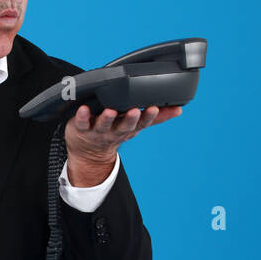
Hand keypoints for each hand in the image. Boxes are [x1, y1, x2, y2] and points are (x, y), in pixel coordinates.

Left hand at [64, 103, 182, 185]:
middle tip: (136, 110)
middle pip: (124, 126)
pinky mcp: (81, 128)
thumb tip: (179, 109)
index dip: (148, 117)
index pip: (141, 123)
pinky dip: (82, 117)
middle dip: (130, 119)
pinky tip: (83, 109)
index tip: (154, 108)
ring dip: (107, 118)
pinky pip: (81, 123)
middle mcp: (114, 131)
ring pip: (103, 125)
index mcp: (128, 128)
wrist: (87, 152)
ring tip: (110, 111)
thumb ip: (156, 117)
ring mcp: (98, 131)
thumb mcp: (136, 126)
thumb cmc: (113, 132)